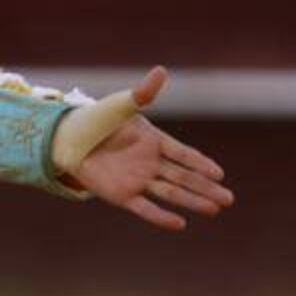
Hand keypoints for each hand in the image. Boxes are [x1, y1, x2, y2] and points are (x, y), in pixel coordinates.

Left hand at [69, 67, 234, 230]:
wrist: (67, 140)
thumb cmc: (96, 120)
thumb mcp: (119, 106)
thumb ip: (142, 94)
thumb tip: (160, 71)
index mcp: (155, 141)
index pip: (184, 154)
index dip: (201, 163)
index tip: (220, 174)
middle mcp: (151, 163)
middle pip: (185, 177)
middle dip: (207, 187)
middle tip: (229, 199)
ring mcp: (138, 180)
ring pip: (171, 193)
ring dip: (192, 201)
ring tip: (215, 209)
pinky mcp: (122, 195)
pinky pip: (145, 208)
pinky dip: (160, 216)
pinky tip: (180, 224)